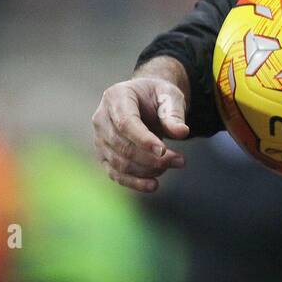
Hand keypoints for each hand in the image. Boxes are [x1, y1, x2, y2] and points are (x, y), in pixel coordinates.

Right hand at [92, 56, 191, 192]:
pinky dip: (134, 182)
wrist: (145, 100)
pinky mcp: (104, 156)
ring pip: (119, 163)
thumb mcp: (170, 96)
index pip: (125, 123)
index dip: (143, 139)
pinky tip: (153, 185)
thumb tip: (182, 132)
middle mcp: (101, 118)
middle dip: (151, 158)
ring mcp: (99, 139)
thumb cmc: (157, 95)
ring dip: (147, 170)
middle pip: (122, 145)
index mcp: (116, 97)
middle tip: (179, 160)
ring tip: (172, 165)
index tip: (163, 151)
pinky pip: (115, 174)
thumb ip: (174, 113)